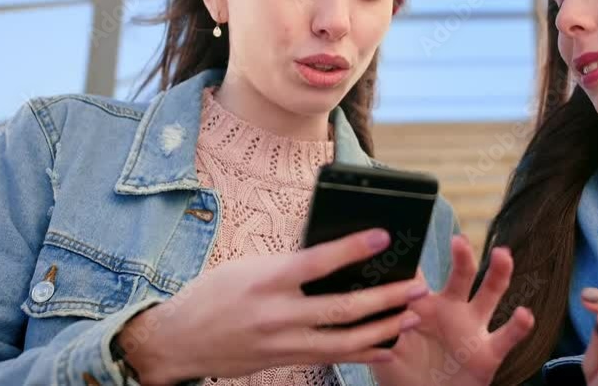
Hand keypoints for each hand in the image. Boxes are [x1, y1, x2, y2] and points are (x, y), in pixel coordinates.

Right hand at [117, 229, 427, 384]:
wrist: (180, 340)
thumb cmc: (214, 294)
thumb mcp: (248, 268)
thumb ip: (290, 266)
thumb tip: (334, 257)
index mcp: (266, 280)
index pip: (317, 262)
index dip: (352, 249)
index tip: (383, 236)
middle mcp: (277, 314)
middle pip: (342, 307)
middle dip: (386, 298)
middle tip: (417, 286)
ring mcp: (283, 343)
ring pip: (344, 340)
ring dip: (384, 328)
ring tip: (413, 315)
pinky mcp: (285, 360)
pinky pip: (332, 357)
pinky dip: (362, 353)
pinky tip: (386, 346)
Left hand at [370, 235, 534, 385]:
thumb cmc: (401, 371)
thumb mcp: (384, 344)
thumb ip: (377, 321)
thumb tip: (361, 294)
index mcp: (423, 305)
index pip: (420, 274)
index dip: (417, 253)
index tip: (413, 228)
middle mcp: (452, 310)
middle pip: (461, 276)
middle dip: (462, 257)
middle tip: (459, 240)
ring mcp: (472, 329)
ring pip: (489, 296)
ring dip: (498, 275)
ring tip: (502, 255)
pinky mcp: (488, 353)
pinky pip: (506, 337)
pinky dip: (517, 326)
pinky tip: (524, 313)